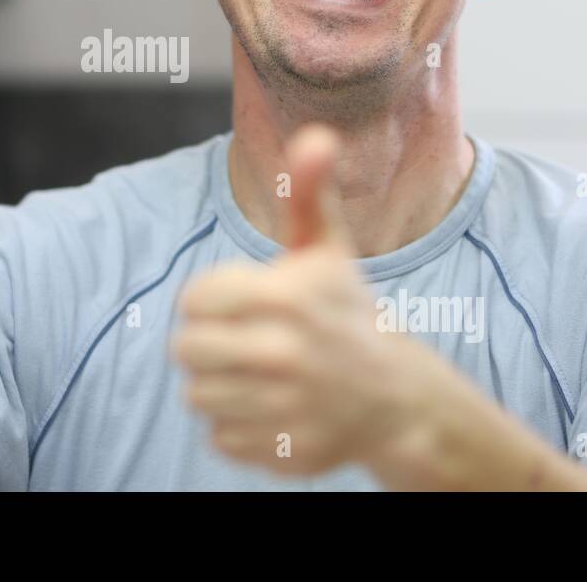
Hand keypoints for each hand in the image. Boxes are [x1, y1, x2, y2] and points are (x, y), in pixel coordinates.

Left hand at [172, 124, 435, 476]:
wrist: (399, 398)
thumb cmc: (348, 313)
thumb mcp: (329, 250)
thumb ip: (310, 194)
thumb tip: (315, 135)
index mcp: (288, 298)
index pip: (193, 300)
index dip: (208, 301)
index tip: (235, 304)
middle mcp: (287, 354)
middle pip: (187, 350)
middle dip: (206, 344)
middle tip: (240, 341)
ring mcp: (286, 408)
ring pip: (199, 397)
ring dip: (219, 386)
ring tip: (254, 374)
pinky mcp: (284, 451)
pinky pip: (219, 438)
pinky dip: (236, 427)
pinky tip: (268, 408)